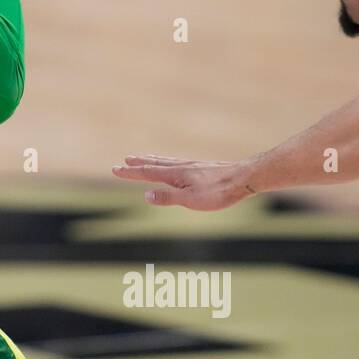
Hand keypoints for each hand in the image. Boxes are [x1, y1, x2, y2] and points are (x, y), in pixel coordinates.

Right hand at [112, 154, 254, 209]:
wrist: (243, 178)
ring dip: (151, 160)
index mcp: (175, 175)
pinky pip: (177, 163)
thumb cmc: (218, 192)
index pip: (147, 173)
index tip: (115, 169)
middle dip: (138, 164)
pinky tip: (173, 164)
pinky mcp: (201, 167)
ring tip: (143, 158)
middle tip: (124, 160)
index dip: (130, 172)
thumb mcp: (190, 199)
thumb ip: (167, 197)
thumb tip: (145, 195)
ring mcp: (191, 166)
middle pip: (154, 164)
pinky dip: (167, 162)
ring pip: (166, 162)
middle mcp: (180, 167)